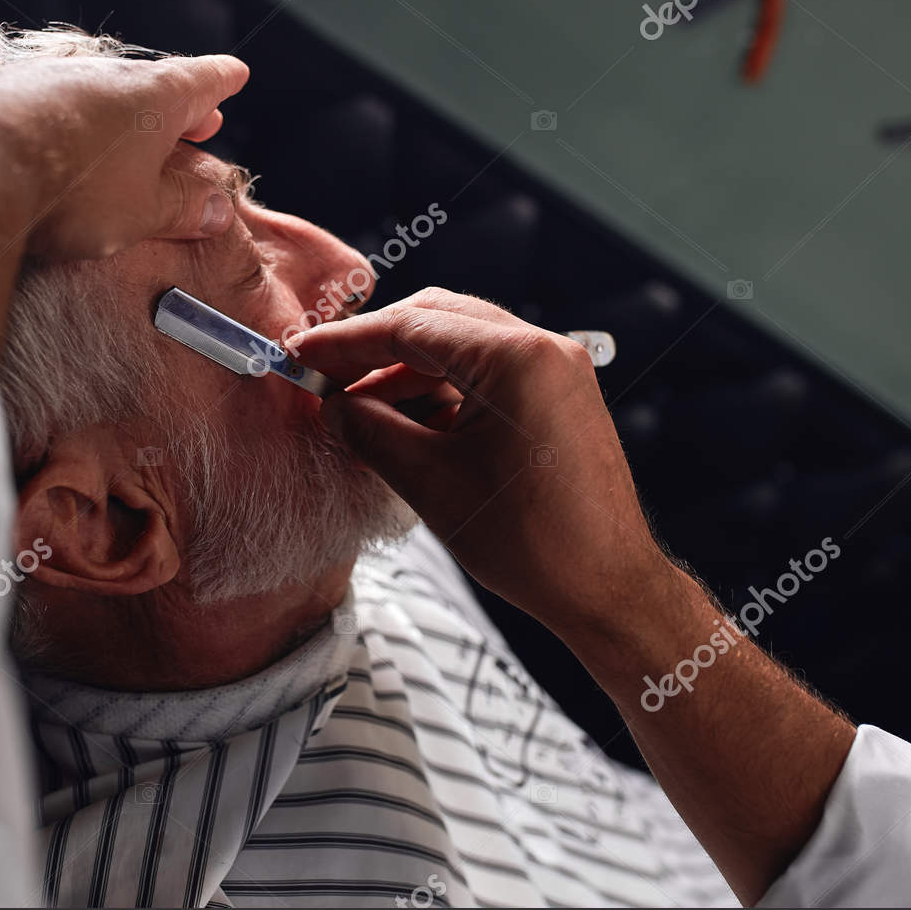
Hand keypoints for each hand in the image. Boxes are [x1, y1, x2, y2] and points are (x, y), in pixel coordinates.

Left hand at [0, 53, 249, 359]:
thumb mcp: (139, 212)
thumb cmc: (64, 190)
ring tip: (109, 136)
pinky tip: (32, 137)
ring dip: (101, 110)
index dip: (220, 82)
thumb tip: (215, 205)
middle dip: (165, 104)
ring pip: (83, 85)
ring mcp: (36, 68)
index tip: (234, 76)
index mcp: (149, 95)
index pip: (201, 80)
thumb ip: (181, 205)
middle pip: (143, 82)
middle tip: (185, 122)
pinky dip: (41, 114)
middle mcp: (96, 68)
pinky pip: (25, 94)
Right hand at [295, 289, 855, 903]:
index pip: (411, 328)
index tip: (303, 355)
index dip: (347, 343)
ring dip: (407, 369)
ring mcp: (558, 369)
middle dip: (375, 346)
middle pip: (438, 319)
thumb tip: (335, 405)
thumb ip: (372, 430)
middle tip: (324, 374)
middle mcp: (544, 348)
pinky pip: (489, 372)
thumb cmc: (530, 543)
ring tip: (356, 405)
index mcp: (516, 358)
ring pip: (462, 344)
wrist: (607, 589)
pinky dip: (444, 387)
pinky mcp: (561, 395)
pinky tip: (405, 418)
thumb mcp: (430, 483)